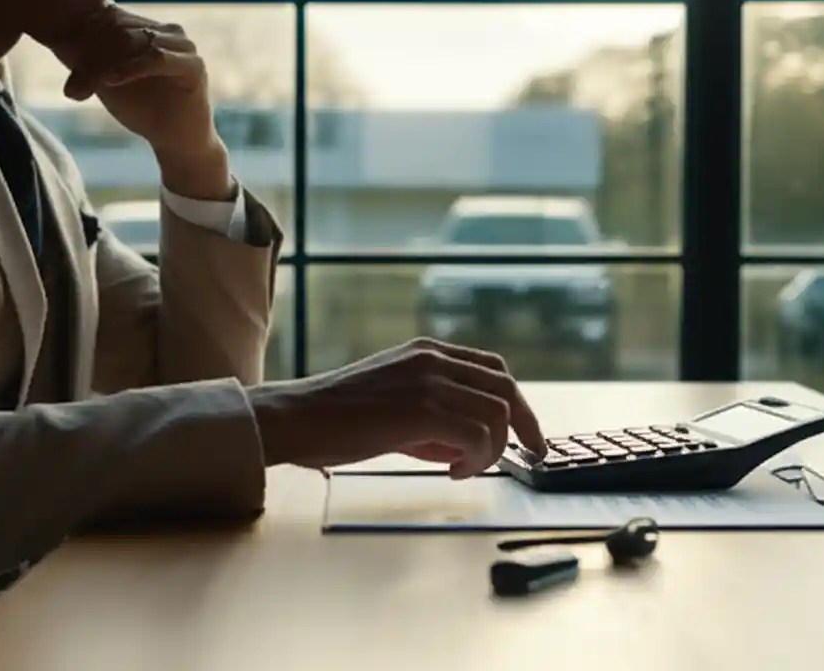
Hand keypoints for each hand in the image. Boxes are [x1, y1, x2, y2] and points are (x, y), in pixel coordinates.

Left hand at [35, 3, 229, 198]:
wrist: (176, 141)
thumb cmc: (142, 110)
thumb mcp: (106, 81)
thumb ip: (87, 59)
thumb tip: (53, 38)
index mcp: (146, 27)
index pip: (107, 16)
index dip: (83, 36)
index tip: (62, 59)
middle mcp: (165, 29)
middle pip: (117, 26)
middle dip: (91, 52)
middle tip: (75, 82)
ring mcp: (182, 44)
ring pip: (133, 40)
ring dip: (105, 62)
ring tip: (87, 85)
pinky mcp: (194, 64)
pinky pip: (157, 58)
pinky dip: (130, 68)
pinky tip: (110, 81)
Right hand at [249, 339, 546, 478]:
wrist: (294, 419)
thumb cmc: (334, 421)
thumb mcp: (393, 407)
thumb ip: (431, 419)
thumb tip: (465, 446)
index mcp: (426, 352)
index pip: (492, 368)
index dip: (516, 401)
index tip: (526, 432)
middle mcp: (433, 359)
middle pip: (505, 386)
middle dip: (525, 424)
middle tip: (529, 454)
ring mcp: (429, 381)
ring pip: (496, 413)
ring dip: (491, 449)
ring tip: (464, 468)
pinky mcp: (422, 409)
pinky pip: (476, 434)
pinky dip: (476, 459)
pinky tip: (453, 471)